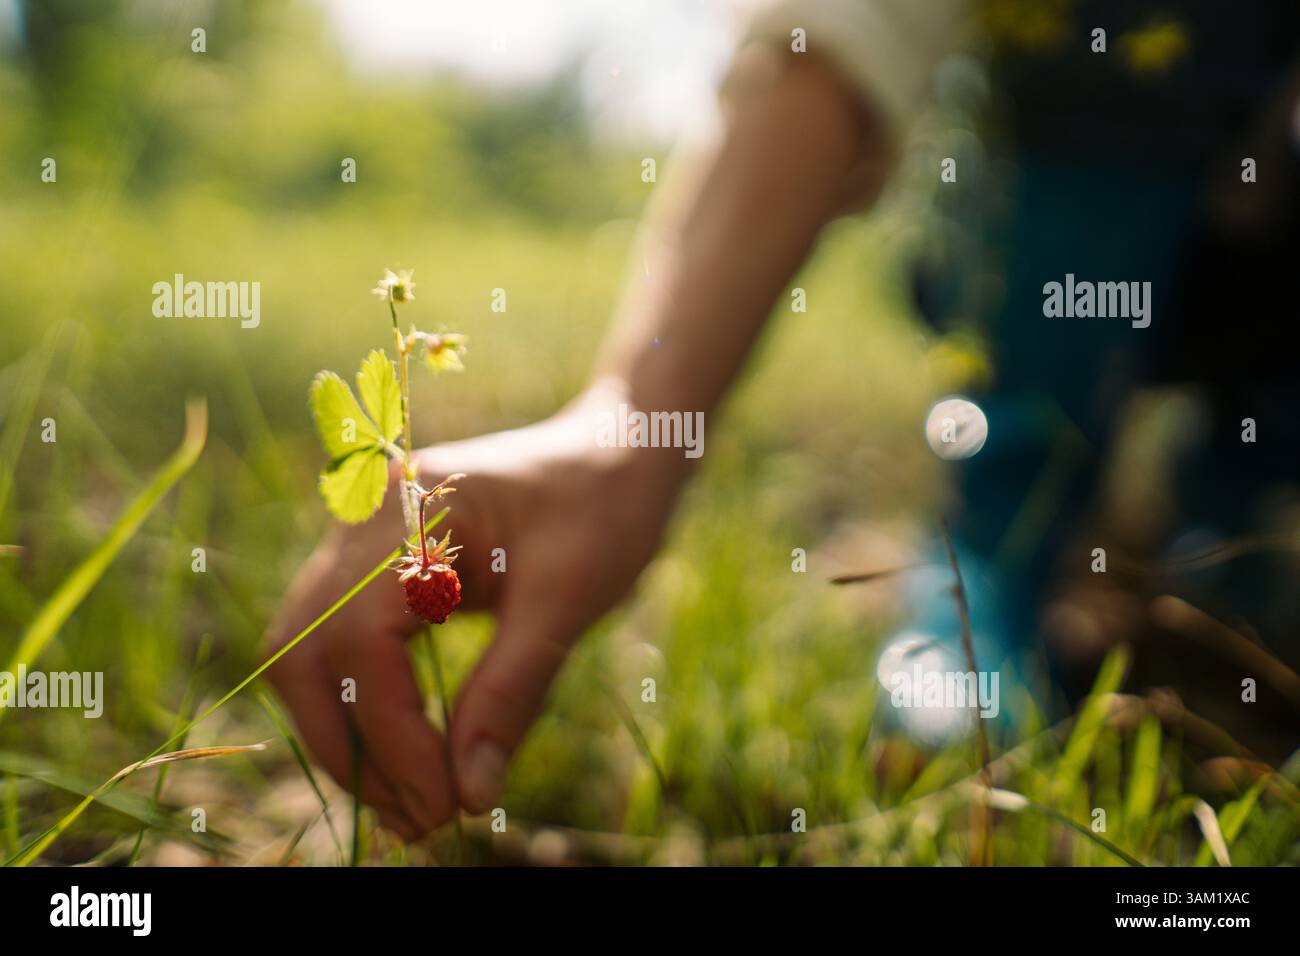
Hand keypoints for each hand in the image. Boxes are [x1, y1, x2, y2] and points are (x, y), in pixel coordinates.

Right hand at [263, 386, 685, 837]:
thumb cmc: (604, 507)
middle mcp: (362, 521)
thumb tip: (469, 796)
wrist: (617, 451)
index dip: (392, 737)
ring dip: (350, 737)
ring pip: (308, 657)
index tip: (445, 804)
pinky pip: (340, 648)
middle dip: (350, 747)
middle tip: (420, 819)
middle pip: (302, 654)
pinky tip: (411, 761)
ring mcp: (360, 542)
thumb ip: (512, 690)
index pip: (359, 645)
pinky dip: (364, 709)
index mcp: (406, 511)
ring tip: (415, 806)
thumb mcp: (570, 597)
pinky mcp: (377, 568)